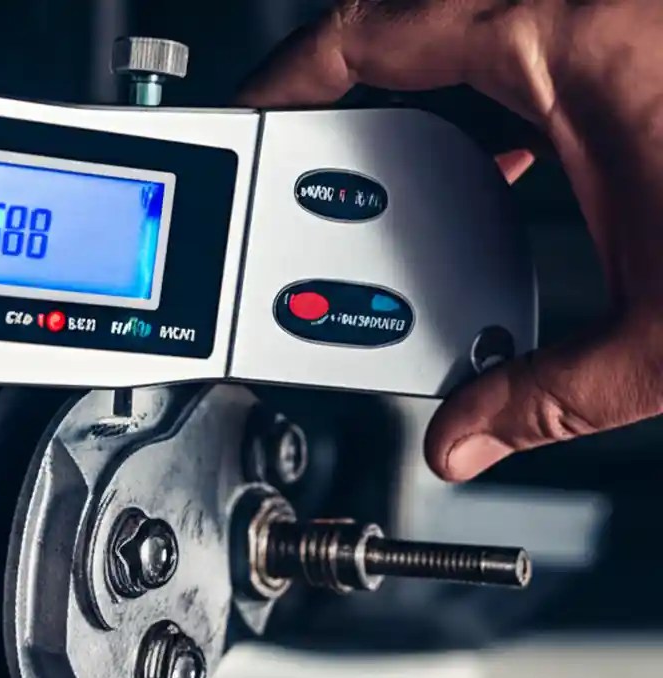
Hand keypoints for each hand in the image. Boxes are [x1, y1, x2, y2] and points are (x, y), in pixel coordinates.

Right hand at [239, 0, 662, 480]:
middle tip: (317, 165)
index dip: (292, 73)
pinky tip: (511, 170)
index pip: (373, 31)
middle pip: (415, 24)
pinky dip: (505, 102)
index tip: (253, 111)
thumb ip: (548, 395)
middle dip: (353, 96)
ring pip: (483, 33)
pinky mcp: (650, 42)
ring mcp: (625, 18)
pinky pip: (544, 48)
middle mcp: (593, 7)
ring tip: (404, 182)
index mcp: (566, 41)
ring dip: (432, 101)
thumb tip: (474, 436)